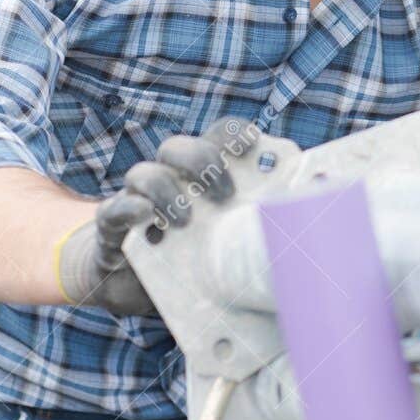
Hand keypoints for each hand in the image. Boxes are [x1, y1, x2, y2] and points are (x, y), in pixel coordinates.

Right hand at [54, 118, 259, 314]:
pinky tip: (145, 216)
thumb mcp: (227, 237)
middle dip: (202, 161)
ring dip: (166, 191)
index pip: (216, 137)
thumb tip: (308, 216)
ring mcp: (137, 201)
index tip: (254, 145)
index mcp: (200, 176)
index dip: (234, 134)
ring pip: (144, 174)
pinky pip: (113, 211)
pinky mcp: (112, 230)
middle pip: (178, 148)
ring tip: (186, 221)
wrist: (132, 285)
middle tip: (225, 195)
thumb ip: (259, 224)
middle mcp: (168, 179)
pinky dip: (129, 209)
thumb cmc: (191, 256)